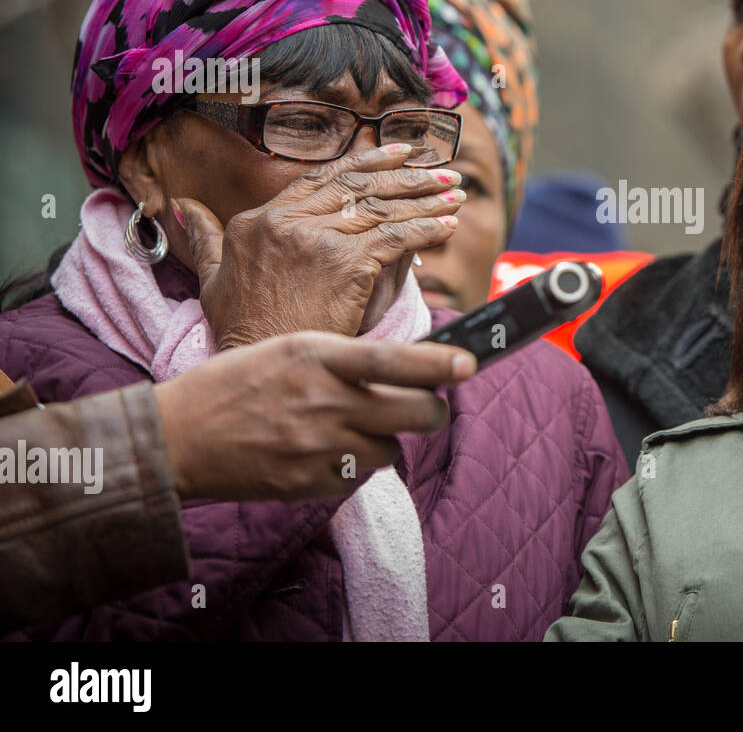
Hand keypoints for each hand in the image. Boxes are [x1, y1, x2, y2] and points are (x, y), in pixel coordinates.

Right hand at [153, 331, 476, 500]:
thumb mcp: (290, 349)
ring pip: (392, 451)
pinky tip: (326, 454)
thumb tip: (407, 369)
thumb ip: (344, 358)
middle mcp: (323, 401)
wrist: (178, 437)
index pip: (393, 360)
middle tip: (429, 406)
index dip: (438, 364)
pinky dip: (355, 469)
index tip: (470, 363)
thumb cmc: (237, 383)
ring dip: (386, 442)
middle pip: (416, 413)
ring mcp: (317, 447)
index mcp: (318, 357)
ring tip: (354, 430)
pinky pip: (360, 479)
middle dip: (433, 411)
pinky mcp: (308, 485)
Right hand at [172, 144, 464, 348]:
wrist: (256, 374)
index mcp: (259, 221)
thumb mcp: (211, 282)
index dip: (365, 161)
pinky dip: (427, 229)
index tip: (400, 152)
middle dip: (407, 176)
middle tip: (443, 172)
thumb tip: (183, 208)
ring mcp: (316, 240)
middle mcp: (286, 222)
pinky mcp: (345, 263)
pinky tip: (448, 227)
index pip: (322, 178)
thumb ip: (206, 239)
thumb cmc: (241, 337)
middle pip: (358, 185)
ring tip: (456, 195)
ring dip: (426, 199)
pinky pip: (396, 236)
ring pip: (382, 207)